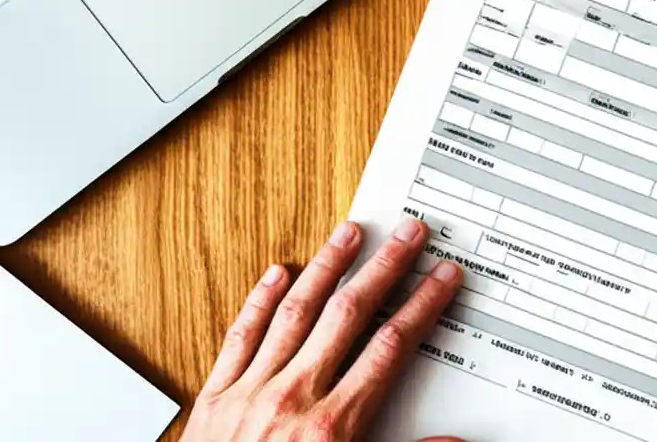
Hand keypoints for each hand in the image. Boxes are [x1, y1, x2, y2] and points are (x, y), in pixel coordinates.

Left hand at [181, 218, 464, 441]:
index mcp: (335, 428)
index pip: (391, 348)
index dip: (422, 306)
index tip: (442, 278)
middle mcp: (294, 399)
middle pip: (350, 315)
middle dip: (385, 269)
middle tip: (408, 234)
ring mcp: (251, 393)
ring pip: (295, 312)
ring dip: (326, 267)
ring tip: (348, 234)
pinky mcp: (214, 399)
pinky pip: (240, 337)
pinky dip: (259, 302)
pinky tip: (277, 272)